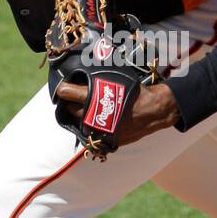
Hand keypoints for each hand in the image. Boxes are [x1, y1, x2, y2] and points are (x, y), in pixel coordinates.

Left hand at [55, 80, 179, 147]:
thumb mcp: (116, 78)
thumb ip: (97, 79)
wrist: (154, 111)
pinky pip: (91, 134)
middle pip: (69, 111)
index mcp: (95, 98)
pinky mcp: (106, 140)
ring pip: (79, 124)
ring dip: (78, 116)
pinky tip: (96, 120)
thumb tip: (82, 77)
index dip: (63, 89)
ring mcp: (99, 130)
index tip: (63, 88)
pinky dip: (91, 127)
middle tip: (72, 98)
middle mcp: (93, 116)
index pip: (66, 93)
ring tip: (84, 110)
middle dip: (68, 104)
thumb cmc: (135, 91)